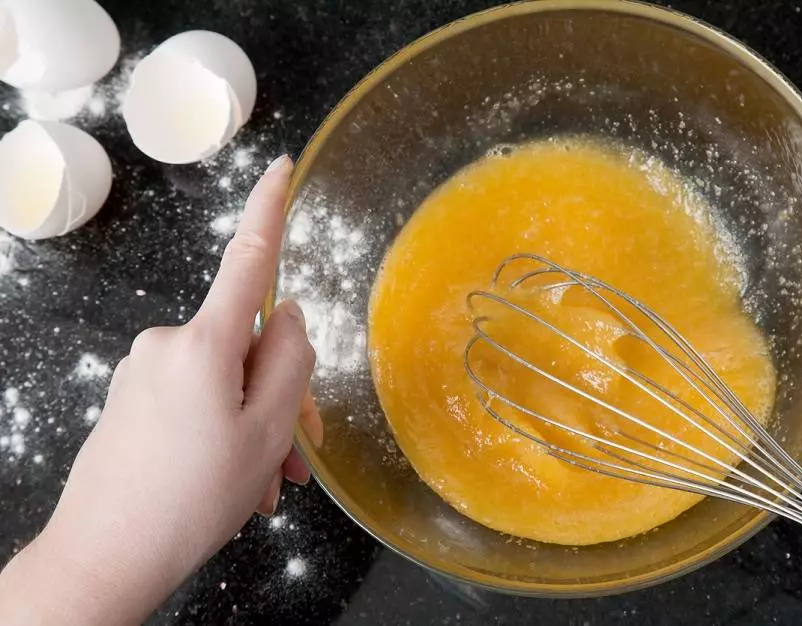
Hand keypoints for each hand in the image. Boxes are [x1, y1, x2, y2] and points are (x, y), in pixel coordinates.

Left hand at [0, 155, 323, 624]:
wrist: (103, 558)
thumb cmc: (191, 498)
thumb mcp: (267, 430)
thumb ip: (291, 359)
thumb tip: (285, 313)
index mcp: (205, 342)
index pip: (248, 259)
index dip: (270, 208)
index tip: (283, 164)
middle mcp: (168, 344)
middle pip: (250, 345)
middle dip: (282, 396)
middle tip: (295, 458)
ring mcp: (145, 372)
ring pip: (228, 383)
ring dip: (256, 427)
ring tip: (263, 484)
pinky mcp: (132, 399)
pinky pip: (198, 401)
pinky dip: (224, 433)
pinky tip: (233, 482)